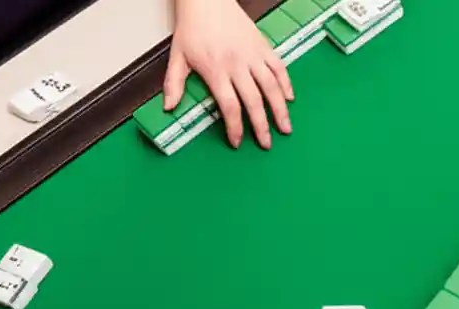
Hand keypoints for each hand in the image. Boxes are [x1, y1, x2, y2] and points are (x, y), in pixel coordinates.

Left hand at [165, 0, 293, 148]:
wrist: (208, 0)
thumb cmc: (192, 27)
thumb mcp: (178, 55)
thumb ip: (174, 83)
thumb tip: (168, 107)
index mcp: (216, 70)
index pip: (229, 106)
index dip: (234, 127)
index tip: (236, 142)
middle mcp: (237, 65)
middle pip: (253, 102)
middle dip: (261, 126)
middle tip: (266, 144)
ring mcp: (253, 56)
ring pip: (271, 88)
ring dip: (280, 110)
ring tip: (285, 128)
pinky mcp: (263, 47)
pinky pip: (279, 68)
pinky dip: (286, 84)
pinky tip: (289, 98)